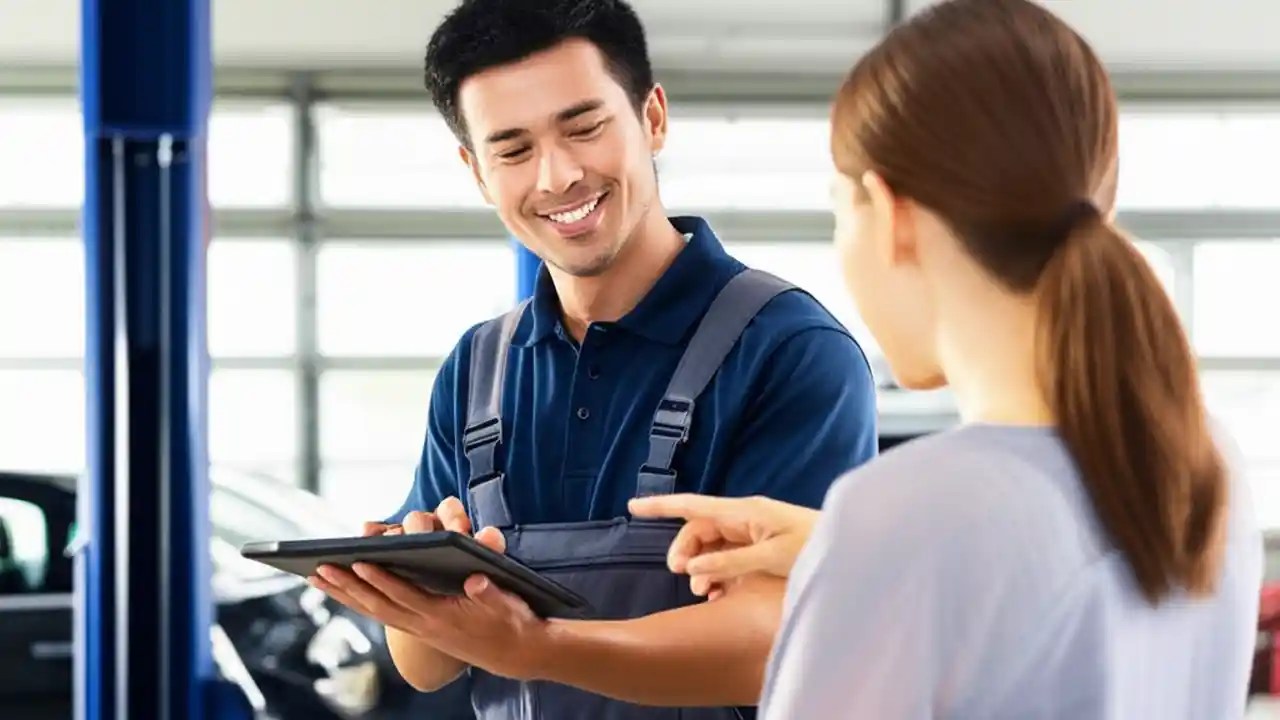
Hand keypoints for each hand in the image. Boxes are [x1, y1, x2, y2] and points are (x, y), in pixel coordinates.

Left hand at [309, 498, 542, 678]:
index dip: (381, 580)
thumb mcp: (508, 604)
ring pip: (374, 611)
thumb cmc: (511, 621)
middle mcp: (425, 626)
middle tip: (319, 570)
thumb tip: (477, 578)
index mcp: (443, 616)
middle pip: (378, 606)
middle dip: (347, 587)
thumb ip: (490, 592)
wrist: (516, 653)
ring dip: (344, 595)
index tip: (359, 563)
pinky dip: (360, 601)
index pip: (405, 596)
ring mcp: (420, 630)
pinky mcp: (419, 629)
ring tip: (318, 577)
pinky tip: (344, 590)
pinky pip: (382, 614)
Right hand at [627, 494, 818, 595]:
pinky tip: (716, 592)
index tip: (633, 506)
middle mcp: (745, 518)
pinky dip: (716, 572)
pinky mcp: (761, 546)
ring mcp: (752, 532)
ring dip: (700, 566)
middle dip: (684, 551)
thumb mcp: (772, 558)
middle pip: (699, 530)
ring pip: (711, 545)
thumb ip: (730, 563)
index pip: (693, 505)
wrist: (850, 548)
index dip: (661, 506)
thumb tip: (693, 566)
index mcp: (744, 512)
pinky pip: (727, 556)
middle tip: (681, 576)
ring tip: (700, 591)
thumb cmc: (816, 546)